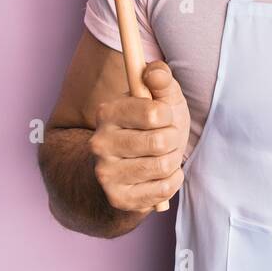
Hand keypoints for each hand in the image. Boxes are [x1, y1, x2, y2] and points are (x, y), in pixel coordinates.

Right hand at [89, 61, 188, 212]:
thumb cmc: (152, 126)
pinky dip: (172, 181)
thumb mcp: (161, 98)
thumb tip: (155, 72)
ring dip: (172, 160)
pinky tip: (160, 175)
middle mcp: (99, 143)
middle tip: (164, 139)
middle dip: (172, 139)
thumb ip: (161, 78)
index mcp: (107, 112)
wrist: (133, 165)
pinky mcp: (118, 198)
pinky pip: (163, 190)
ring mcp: (106, 173)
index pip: (154, 113)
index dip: (168, 114)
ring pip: (163, 166)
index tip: (162, 116)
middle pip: (160, 141)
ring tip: (161, 156)